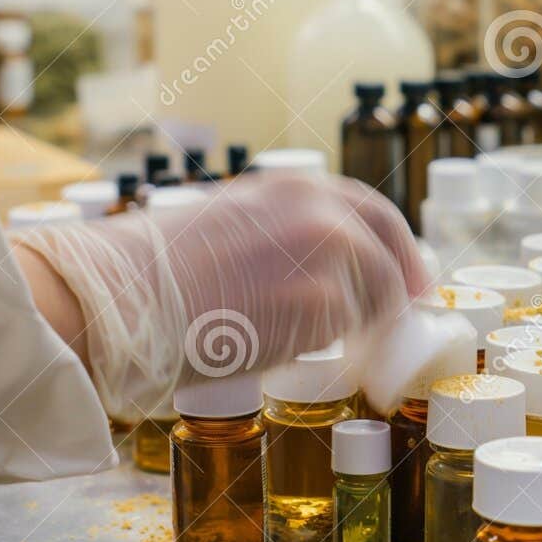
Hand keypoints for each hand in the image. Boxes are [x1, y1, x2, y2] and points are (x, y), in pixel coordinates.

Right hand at [12, 173, 428, 421]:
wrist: (128, 299)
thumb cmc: (156, 274)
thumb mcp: (227, 226)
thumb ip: (277, 236)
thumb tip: (309, 274)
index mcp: (291, 186)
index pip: (367, 207)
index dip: (393, 243)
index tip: (406, 270)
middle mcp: (319, 209)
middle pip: (390, 241)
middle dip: (406, 278)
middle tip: (412, 309)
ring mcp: (329, 253)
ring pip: (377, 293)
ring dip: (366, 321)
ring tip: (340, 346)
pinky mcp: (326, 303)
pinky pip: (350, 331)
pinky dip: (340, 347)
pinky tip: (308, 355)